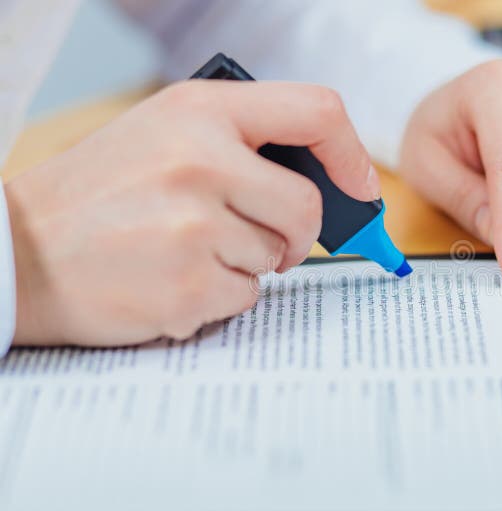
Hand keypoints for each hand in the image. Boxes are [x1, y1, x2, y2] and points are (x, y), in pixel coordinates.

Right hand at [5, 81, 376, 344]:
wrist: (19, 253)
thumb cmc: (98, 193)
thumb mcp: (163, 132)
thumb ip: (240, 143)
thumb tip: (324, 179)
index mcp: (200, 111)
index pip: (317, 111)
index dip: (350, 153)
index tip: (358, 187)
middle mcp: (201, 161)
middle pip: (306, 206)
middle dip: (296, 234)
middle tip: (269, 240)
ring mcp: (195, 227)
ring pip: (276, 258)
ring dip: (246, 263)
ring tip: (186, 251)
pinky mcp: (189, 286)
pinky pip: (247, 297)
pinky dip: (221, 296)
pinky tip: (174, 279)